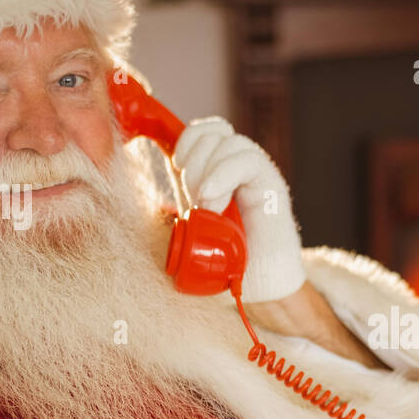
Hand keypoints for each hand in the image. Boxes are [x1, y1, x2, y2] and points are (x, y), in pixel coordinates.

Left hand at [171, 117, 305, 301]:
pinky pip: (248, 159)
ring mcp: (255, 175)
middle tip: (193, 197)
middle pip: (211, 131)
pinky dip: (224, 174)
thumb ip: (176, 206)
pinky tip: (215, 200)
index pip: (202, 131)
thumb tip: (148, 185)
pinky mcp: (271, 185)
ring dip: (208, 170)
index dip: (185, 140)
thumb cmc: (224, 264)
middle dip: (193, 159)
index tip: (175, 167)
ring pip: (228, 140)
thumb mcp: (190, 229)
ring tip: (208, 206)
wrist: (258, 287)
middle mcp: (235, 170)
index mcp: (214, 175)